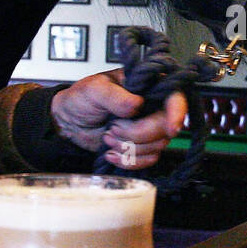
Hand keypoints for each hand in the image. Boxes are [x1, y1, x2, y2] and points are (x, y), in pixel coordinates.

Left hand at [50, 69, 187, 168]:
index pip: (174, 98)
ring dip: (128, 147)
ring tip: (107, 137)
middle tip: (112, 129)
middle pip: (165, 128)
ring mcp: (149, 128)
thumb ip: (114, 95)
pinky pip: (148, 160)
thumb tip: (136, 104)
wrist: (69, 121)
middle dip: (137, 134)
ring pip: (157, 147)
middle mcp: (153, 107)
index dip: (177, 113)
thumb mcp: (94, 89)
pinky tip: (110, 153)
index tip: (172, 128)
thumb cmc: (82, 99)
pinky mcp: (141, 147)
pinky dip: (128, 161)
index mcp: (147, 86)